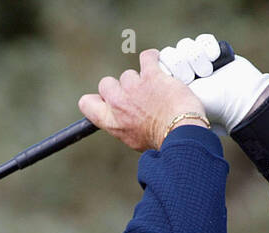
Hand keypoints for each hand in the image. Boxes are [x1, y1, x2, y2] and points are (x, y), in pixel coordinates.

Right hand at [78, 49, 207, 152]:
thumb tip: (124, 120)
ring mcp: (134, 88)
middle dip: (120, 86)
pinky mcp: (151, 75)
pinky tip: (159, 63)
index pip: (87, 103)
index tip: (108, 99)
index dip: (98, 98)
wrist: (181, 134)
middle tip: (136, 94)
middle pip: (106, 83)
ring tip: (157, 88)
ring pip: (129, 74)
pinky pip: (147, 57)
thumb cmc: (162, 140)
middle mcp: (118, 104)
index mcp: (111, 122)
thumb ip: (124, 125)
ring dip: (141, 78)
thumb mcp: (135, 140)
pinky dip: (153, 58)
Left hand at [158, 34, 268, 135]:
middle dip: (181, 65)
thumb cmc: (205, 110)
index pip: (157, 65)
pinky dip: (209, 48)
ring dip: (196, 58)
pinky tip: (215, 61)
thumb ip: (159, 95)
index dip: (168, 69)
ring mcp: (197, 63)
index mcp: (169, 87)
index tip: (178, 83)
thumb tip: (147, 83)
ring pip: (185, 45)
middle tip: (191, 80)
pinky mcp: (213, 53)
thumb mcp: (176, 106)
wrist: (237, 103)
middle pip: (170, 53)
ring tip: (206, 73)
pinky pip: (203, 40)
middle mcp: (182, 73)